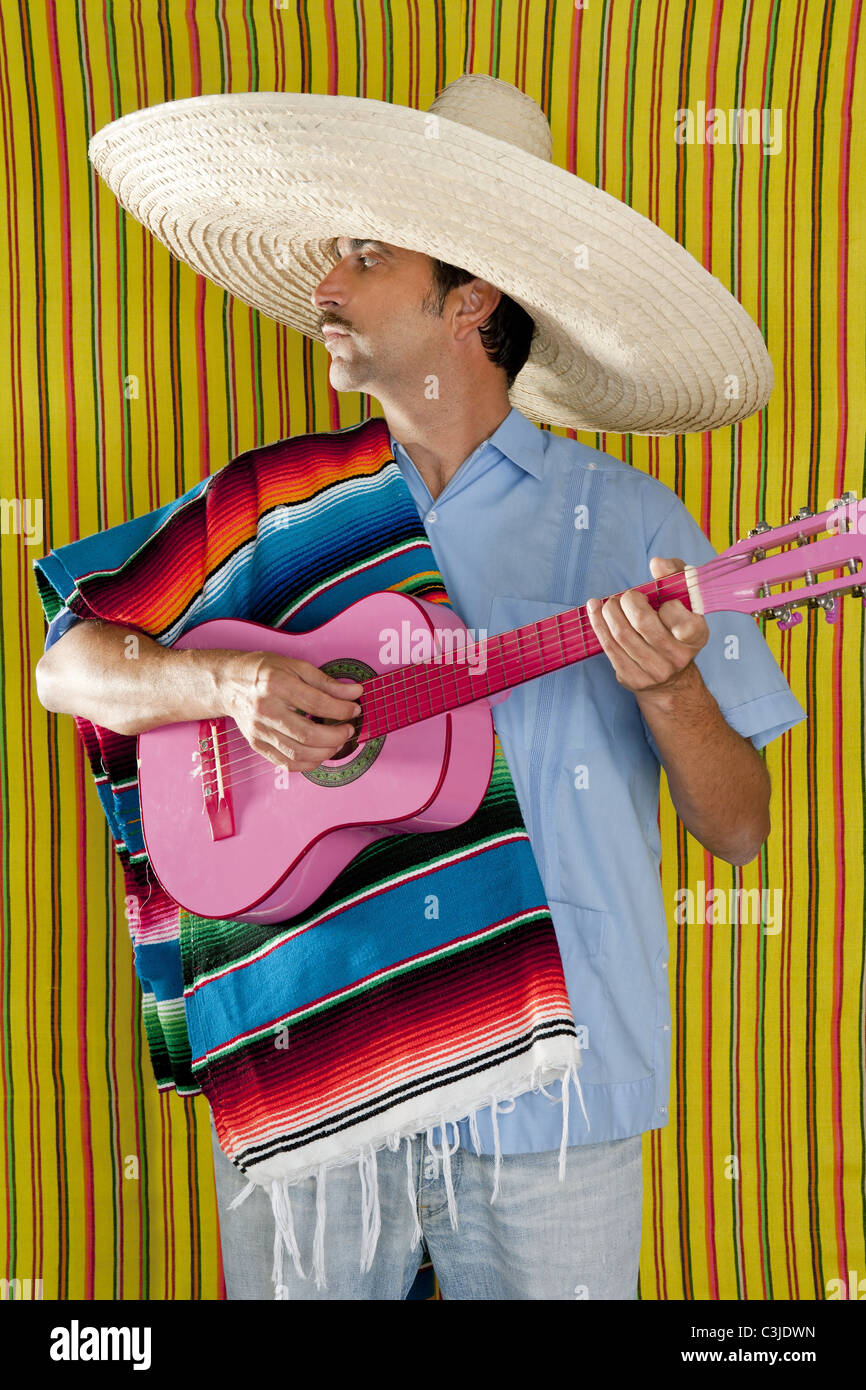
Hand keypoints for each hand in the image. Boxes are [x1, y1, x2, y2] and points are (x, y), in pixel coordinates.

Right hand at [221, 651, 362, 770]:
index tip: (354, 709)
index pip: (317, 703)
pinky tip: (319, 754)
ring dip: (325, 752)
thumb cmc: (262, 671)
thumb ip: (326, 682)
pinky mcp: (256, 744)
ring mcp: (259, 730)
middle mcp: (265, 710)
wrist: (229, 683)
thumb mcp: (296, 666)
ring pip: (297, 753)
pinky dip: (307, 764)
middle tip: (348, 730)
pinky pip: (285, 763)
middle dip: (336, 736)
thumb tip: (354, 693)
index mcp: (276, 684)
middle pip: (307, 734)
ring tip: (336, 743)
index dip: (341, 709)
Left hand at [585, 556, 708, 693]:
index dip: (668, 605)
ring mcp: (655, 671)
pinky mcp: (633, 678)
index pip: (681, 620)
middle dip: (628, 601)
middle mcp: (678, 656)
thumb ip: (675, 574)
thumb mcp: (685, 599)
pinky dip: (598, 625)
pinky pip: (609, 648)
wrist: (672, 676)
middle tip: (627, 597)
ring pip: (622, 635)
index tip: (662, 601)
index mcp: (696, 636)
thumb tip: (657, 563)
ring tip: (610, 603)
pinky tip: (595, 611)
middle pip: (643, 622)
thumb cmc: (676, 626)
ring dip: (609, 612)